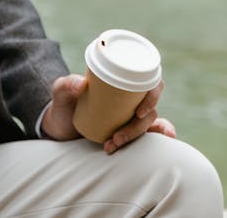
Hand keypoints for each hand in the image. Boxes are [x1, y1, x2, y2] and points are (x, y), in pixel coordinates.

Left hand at [40, 76, 177, 152]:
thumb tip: (82, 83)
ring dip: (135, 136)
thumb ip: (64, 86)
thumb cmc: (64, 105)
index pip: (149, 81)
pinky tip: (167, 139)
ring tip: (110, 145)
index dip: (153, 95)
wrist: (59, 126)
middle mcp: (131, 97)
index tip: (138, 112)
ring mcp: (132, 114)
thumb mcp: (60, 93)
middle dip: (137, 127)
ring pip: (148, 124)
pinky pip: (151, 132)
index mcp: (121, 82)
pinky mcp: (130, 130)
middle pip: (150, 108)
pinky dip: (162, 134)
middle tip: (116, 137)